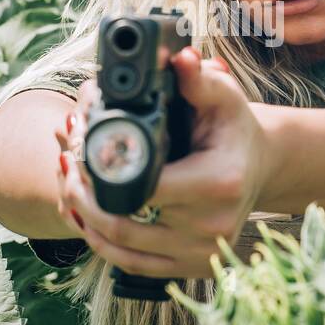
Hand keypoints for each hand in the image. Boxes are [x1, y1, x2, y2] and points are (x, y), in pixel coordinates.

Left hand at [53, 47, 269, 279]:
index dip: (104, 172)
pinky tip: (85, 219)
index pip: (145, 187)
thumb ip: (198, 79)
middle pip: (125, 222)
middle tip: (63, 163)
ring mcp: (200, 252)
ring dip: (86, 219)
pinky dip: (102, 244)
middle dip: (83, 194)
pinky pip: (133, 264)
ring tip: (67, 187)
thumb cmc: (234, 129)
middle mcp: (211, 225)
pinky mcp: (190, 267)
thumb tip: (179, 57)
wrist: (261, 166)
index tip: (78, 149)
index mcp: (218, 183)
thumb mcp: (223, 98)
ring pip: (122, 248)